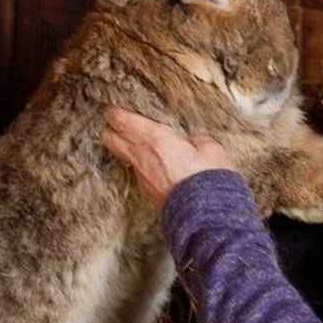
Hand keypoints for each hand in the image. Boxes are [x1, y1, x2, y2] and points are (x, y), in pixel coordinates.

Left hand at [101, 106, 233, 206]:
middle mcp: (142, 157)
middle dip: (111, 128)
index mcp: (156, 140)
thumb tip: (192, 140)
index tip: (112, 106)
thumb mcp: (212, 150)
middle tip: (118, 121)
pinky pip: (136, 170)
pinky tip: (153, 162)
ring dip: (125, 146)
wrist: (206, 216)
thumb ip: (198, 139)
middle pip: (110, 138)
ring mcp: (141, 176)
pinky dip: (140, 163)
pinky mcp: (146, 191)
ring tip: (136, 140)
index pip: (123, 121)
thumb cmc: (209, 180)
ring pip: (122, 155)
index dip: (114, 112)